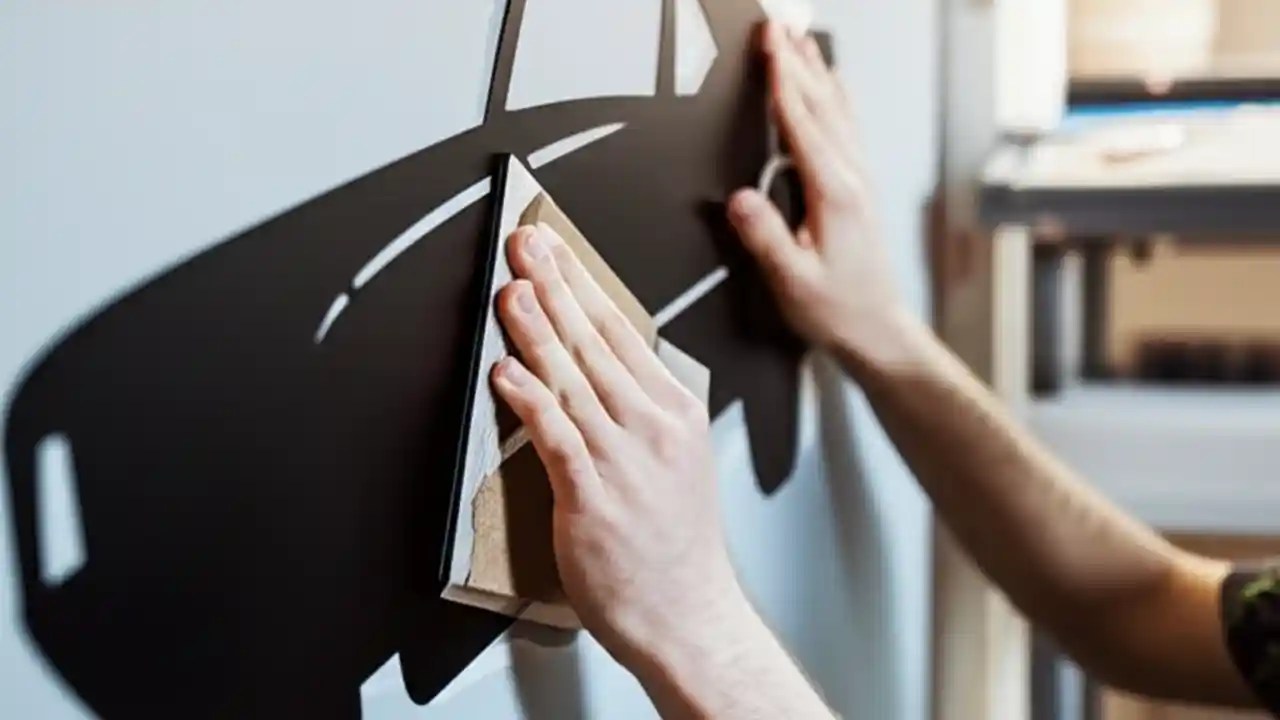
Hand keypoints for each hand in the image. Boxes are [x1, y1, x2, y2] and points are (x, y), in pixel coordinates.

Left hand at [491, 223, 747, 666]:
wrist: (689, 614)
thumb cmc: (677, 546)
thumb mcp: (677, 461)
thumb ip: (642, 413)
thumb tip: (599, 371)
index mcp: (675, 411)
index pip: (623, 331)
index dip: (584, 285)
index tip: (558, 251)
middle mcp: (653, 426)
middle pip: (596, 342)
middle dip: (556, 285)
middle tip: (528, 243)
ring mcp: (625, 459)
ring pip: (573, 378)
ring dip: (537, 328)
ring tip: (510, 289)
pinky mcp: (592, 496)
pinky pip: (556, 435)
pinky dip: (529, 398)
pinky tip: (506, 371)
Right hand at [728, 23, 910, 366]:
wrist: (878, 331)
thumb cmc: (837, 310)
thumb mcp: (793, 282)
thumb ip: (765, 238)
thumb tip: (739, 199)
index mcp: (833, 193)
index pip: (802, 123)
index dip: (782, 79)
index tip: (768, 44)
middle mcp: (851, 178)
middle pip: (821, 104)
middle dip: (796, 61)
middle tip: (777, 26)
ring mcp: (859, 181)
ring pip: (837, 111)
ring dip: (817, 72)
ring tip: (801, 40)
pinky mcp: (859, 190)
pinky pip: (846, 128)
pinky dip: (835, 98)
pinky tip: (833, 87)